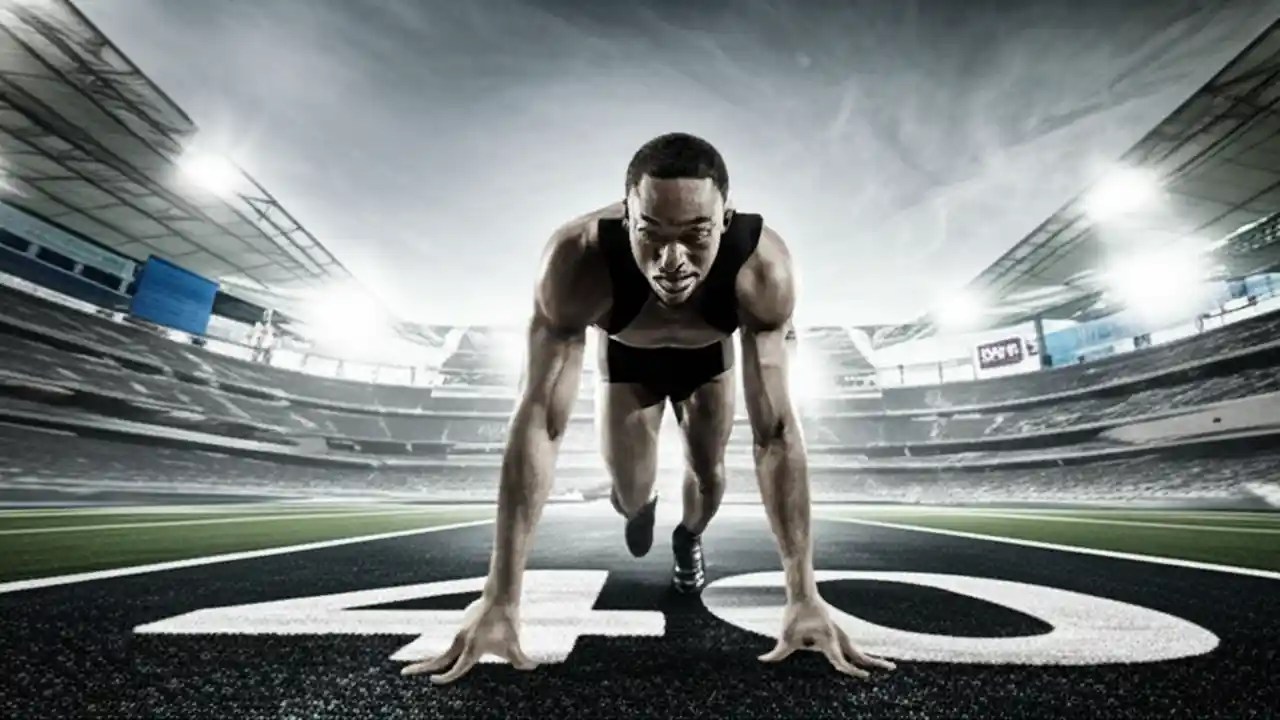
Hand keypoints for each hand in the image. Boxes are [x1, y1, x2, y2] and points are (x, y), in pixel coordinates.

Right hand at [400, 595, 537, 683]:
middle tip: (404, 672)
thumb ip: (522, 660)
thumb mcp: (515, 644)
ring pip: (444, 651)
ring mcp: (460, 633)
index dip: (445, 678)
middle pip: (437, 659)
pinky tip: (453, 650)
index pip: (455, 669)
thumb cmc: (506, 621)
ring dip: (432, 661)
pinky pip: (453, 643)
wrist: (500, 597)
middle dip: (421, 668)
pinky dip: (447, 652)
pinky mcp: (463, 627)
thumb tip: (532, 667)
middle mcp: (461, 642)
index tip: (434, 682)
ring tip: (416, 668)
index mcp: (471, 650)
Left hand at [759, 598, 896, 678]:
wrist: (802, 594)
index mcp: (829, 641)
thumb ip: (777, 653)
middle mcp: (838, 638)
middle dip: (875, 663)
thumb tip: (762, 661)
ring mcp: (840, 633)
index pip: (843, 661)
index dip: (852, 671)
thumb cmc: (794, 616)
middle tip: (893, 668)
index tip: (864, 677)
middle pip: (860, 654)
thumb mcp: (785, 636)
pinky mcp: (837, 631)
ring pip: (858, 649)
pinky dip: (860, 653)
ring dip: (871, 658)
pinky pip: (851, 645)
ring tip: (887, 666)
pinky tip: (863, 658)